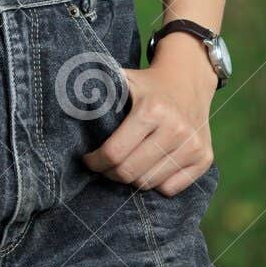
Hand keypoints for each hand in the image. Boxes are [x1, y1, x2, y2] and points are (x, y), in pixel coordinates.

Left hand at [82, 39, 218, 195]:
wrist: (188, 78)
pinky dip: (155, 183)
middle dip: (110, 174)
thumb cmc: (147, 83)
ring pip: (149, 183)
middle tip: (103, 167)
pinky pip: (171, 188)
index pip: (115, 153)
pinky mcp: (204, 158)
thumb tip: (61, 103)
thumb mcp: (122, 77)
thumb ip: (95, 87)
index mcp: (152, 110)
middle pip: (130, 173)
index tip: (88, 159)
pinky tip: (148, 166)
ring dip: (131, 180)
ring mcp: (192, 145)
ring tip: (123, 166)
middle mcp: (176, 129)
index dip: (95, 162)